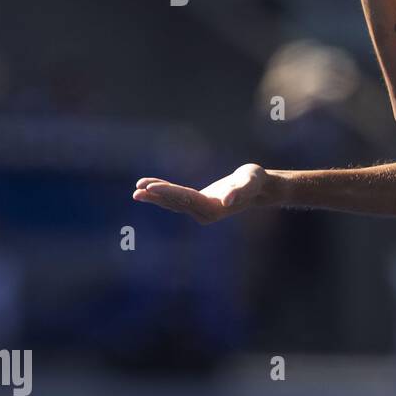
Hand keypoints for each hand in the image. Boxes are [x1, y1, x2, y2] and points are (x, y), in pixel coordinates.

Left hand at [133, 163, 272, 224]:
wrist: (259, 188)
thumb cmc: (255, 182)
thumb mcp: (250, 182)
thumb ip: (240, 191)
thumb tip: (226, 200)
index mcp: (215, 209)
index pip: (187, 199)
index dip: (169, 192)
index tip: (150, 187)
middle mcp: (205, 213)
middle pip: (177, 203)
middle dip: (157, 196)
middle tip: (137, 190)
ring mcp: (201, 210)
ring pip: (174, 203)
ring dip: (156, 197)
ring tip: (136, 190)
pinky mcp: (198, 204)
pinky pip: (177, 199)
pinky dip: (163, 193)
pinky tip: (148, 189)